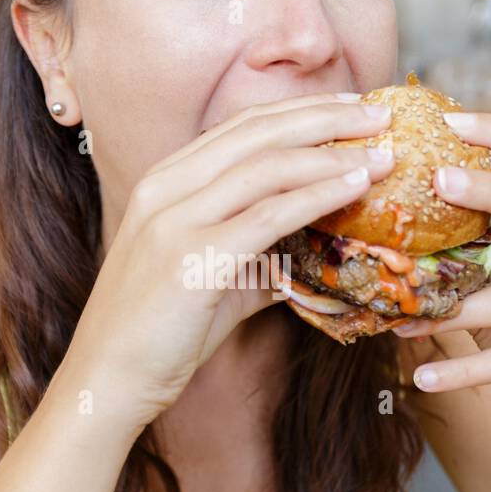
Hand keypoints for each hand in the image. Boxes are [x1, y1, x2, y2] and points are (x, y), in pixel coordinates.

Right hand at [74, 95, 394, 426]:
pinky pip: (268, 215)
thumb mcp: (214, 280)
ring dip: (332, 153)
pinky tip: (355, 188)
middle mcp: (166, 188)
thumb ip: (259, 257)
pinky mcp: (191, 257)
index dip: (300, 112)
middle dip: (326, 117)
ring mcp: (174, 219)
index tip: (350, 110)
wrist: (107, 381)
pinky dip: (317, 195)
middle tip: (380, 114)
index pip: (241, 128)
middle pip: (258, 132)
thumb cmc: (160, 336)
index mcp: (165, 181)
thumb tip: (312, 254)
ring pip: (267, 165)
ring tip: (383, 153)